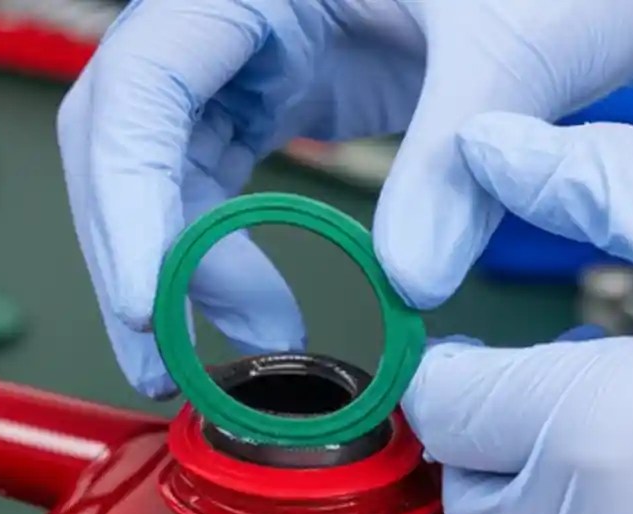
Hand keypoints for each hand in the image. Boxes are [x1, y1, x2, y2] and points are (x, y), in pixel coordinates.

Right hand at [57, 0, 632, 396]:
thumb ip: (453, 159)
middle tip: (168, 361)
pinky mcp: (271, 95)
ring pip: (156, 170)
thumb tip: (409, 284)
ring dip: (178, 270)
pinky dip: (219, 254)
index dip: (127, 196)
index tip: (148, 302)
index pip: (139, 84)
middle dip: (138, 253)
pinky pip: (209, 181)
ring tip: (245, 347)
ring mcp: (241, 55)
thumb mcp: (509, 44)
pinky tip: (258, 310)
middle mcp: (223, 13)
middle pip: (123, 136)